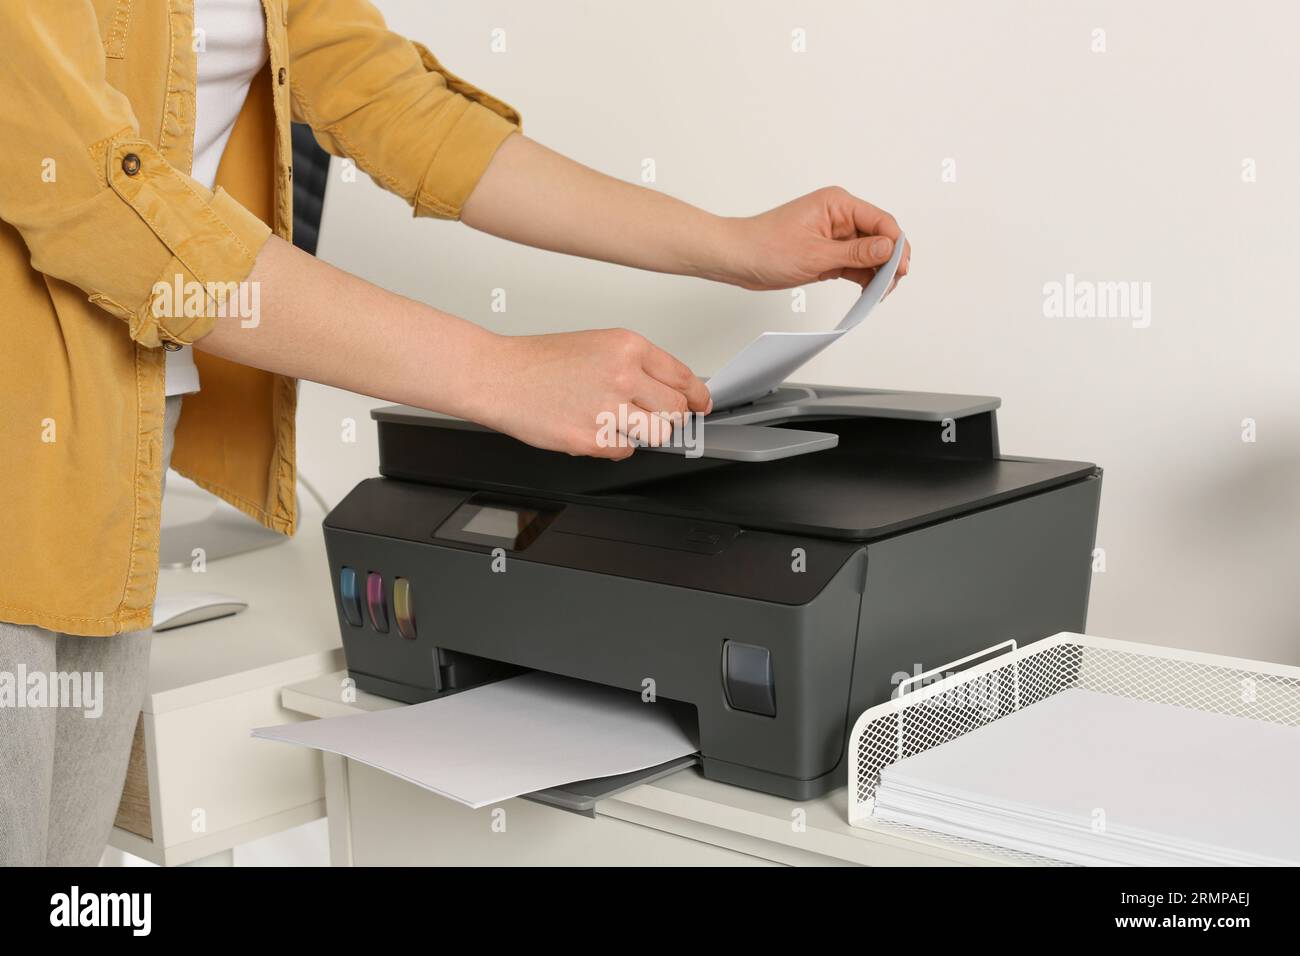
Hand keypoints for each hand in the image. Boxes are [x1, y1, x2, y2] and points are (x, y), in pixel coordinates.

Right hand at [468, 328, 711, 458]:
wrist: (499, 377)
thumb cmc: (541, 362)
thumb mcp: (597, 345)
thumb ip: (637, 365)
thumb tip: (671, 391)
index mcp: (627, 347)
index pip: (682, 377)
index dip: (696, 396)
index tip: (700, 404)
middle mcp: (623, 375)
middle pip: (675, 410)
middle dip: (668, 416)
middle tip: (649, 415)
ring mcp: (608, 409)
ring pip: (656, 434)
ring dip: (642, 432)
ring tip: (615, 420)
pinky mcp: (591, 438)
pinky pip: (625, 450)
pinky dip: (613, 445)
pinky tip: (591, 427)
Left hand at [717, 186, 910, 291]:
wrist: (737, 259)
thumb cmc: (765, 247)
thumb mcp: (815, 254)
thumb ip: (855, 253)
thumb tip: (888, 249)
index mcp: (838, 204)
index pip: (880, 221)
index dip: (895, 244)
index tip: (899, 268)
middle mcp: (839, 216)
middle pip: (879, 237)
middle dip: (889, 260)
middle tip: (890, 285)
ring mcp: (834, 236)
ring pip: (869, 253)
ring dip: (877, 272)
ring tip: (879, 293)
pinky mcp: (827, 253)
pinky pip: (854, 264)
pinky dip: (863, 277)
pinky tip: (868, 292)